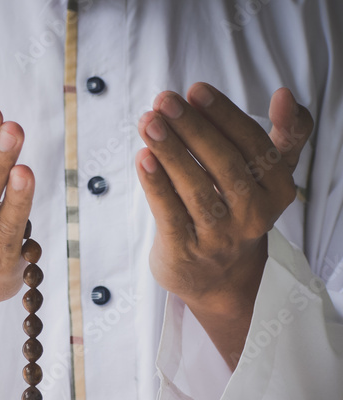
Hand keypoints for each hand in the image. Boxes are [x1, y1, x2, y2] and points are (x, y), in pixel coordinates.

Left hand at [135, 83, 313, 366]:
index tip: (196, 90)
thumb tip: (285, 94)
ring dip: (170, 151)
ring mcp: (219, 235)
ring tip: (148, 122)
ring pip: (196, 187)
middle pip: (223, 163)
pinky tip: (142, 158)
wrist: (221, 279)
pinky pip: (170, 213)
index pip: (252, 144)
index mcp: (279, 189)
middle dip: (192, 127)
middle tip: (164, 100)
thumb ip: (285, 135)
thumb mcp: (270, 176)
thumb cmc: (240, 211)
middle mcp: (253, 213)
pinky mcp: (186, 251)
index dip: (223, 115)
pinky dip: (156, 184)